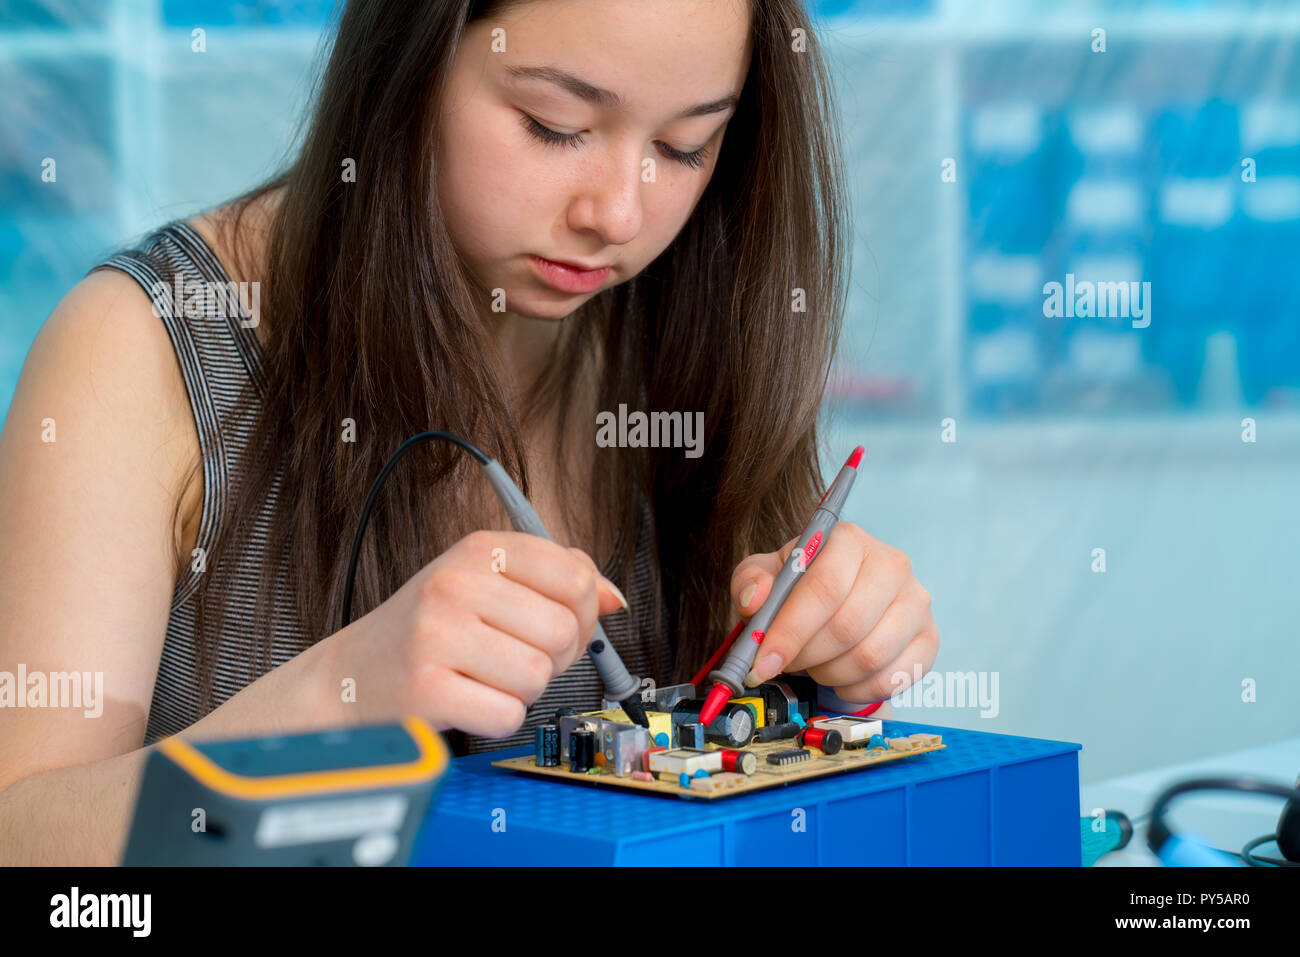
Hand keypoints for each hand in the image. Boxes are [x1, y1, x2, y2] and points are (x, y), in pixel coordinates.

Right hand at [324, 530, 626, 737]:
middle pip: (563, 631)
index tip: (554, 624)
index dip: (581, 613)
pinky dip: (496, 718)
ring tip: (484, 677)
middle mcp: (456, 583)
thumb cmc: (428, 631)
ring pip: (539, 676)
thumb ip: (555, 581)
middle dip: (552, 658)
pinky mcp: (426, 688)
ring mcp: (438, 634)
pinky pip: (507, 715)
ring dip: (522, 690)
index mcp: (480, 549)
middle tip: (512, 658)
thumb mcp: (486, 583)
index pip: (576, 576)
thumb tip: (615, 598)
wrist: (351, 676)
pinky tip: (467, 700)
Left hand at [729, 523, 937, 704]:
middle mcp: (892, 565)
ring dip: (830, 673)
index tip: (764, 661)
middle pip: (848, 625)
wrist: (837, 602)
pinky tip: (840, 678)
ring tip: (814, 664)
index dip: (791, 630)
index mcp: (850, 540)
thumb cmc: (799, 587)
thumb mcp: (766, 576)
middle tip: (787, 662)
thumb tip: (755, 598)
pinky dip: (857, 689)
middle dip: (807, 655)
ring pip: (870, 656)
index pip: (825, 588)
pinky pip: (893, 679)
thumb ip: (751, 582)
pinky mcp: (929, 638)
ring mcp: (916, 602)